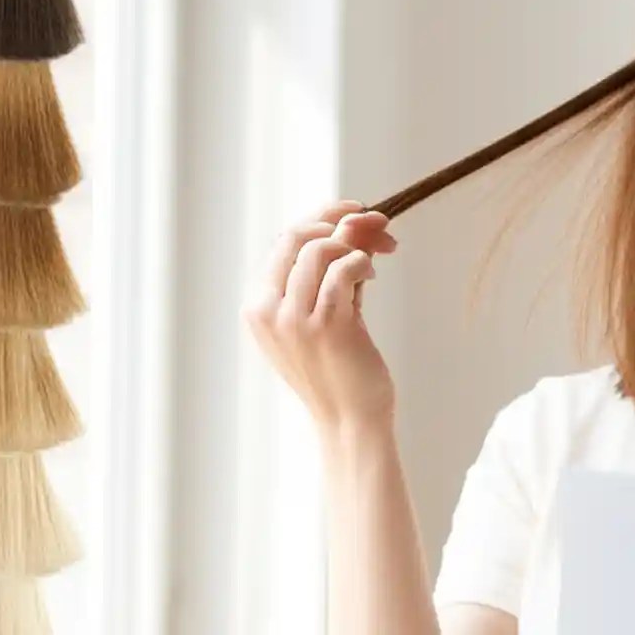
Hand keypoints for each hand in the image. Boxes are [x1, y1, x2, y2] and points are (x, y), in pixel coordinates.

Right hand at [243, 200, 399, 428]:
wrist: (350, 421)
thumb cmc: (339, 368)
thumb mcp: (322, 314)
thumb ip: (329, 271)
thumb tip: (357, 219)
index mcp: (257, 307)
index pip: (283, 240)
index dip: (322, 217)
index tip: (354, 213)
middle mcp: (268, 310)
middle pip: (297, 235)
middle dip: (339, 219)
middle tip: (376, 222)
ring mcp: (294, 318)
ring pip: (322, 248)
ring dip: (357, 244)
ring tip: (374, 262)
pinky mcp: (327, 325)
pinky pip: (344, 269)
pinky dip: (362, 263)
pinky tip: (371, 276)